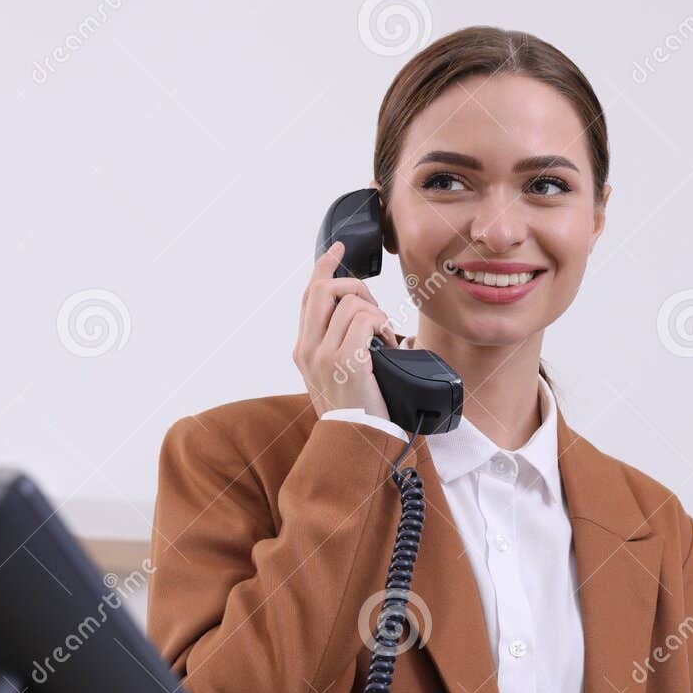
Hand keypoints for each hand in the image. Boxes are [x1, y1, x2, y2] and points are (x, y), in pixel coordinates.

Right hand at [294, 240, 401, 420]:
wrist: (354, 444)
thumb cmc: (354, 413)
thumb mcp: (335, 377)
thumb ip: (336, 346)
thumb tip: (358, 317)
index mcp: (303, 350)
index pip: (309, 295)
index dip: (324, 266)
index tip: (338, 248)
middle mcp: (307, 349)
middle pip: (323, 288)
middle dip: (355, 286)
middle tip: (375, 309)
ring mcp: (324, 356)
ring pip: (350, 303)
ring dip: (377, 314)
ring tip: (386, 339)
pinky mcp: (346, 362)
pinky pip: (364, 320)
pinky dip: (383, 325)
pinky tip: (389, 342)